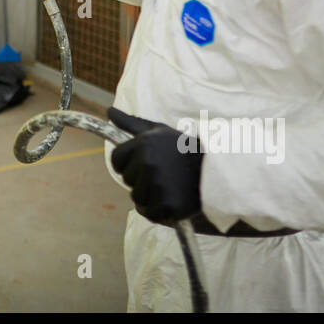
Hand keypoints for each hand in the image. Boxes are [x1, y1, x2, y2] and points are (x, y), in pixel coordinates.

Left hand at [108, 107, 203, 223]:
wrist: (214, 170)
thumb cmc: (182, 148)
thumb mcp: (158, 131)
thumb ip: (131, 122)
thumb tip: (109, 110)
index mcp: (144, 145)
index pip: (116, 159)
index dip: (127, 163)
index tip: (142, 164)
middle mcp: (149, 164)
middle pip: (126, 180)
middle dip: (140, 179)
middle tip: (162, 173)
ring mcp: (158, 185)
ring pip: (136, 198)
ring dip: (148, 195)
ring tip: (168, 186)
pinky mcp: (168, 205)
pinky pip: (149, 213)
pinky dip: (158, 211)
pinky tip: (172, 199)